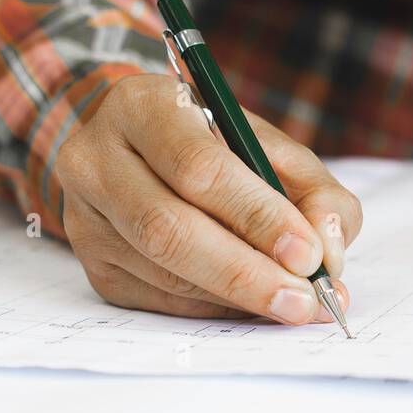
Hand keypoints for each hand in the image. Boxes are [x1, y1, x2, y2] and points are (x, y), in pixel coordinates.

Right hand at [55, 74, 361, 324]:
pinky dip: (216, 306)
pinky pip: (159, 298)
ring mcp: (85, 216)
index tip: (308, 254)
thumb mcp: (271, 146)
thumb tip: (327, 250)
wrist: (145, 151)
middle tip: (304, 300)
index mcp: (143, 106)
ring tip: (294, 305)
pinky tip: (252, 305)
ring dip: (238, 297)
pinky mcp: (92, 263)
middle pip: (169, 229)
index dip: (257, 216)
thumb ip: (314, 191)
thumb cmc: (218, 145)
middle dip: (247, 272)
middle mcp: (96, 158)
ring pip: (164, 271)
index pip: (198, 167)